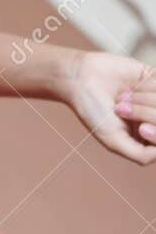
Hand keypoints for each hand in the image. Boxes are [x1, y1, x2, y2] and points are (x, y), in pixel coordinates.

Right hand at [61, 49, 155, 163]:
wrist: (85, 80)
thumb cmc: (95, 112)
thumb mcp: (114, 141)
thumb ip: (141, 154)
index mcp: (143, 138)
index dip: (155, 134)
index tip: (141, 128)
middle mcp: (150, 119)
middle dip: (144, 114)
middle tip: (122, 110)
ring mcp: (153, 99)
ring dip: (142, 99)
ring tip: (122, 97)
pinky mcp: (154, 79)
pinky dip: (146, 87)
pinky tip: (131, 87)